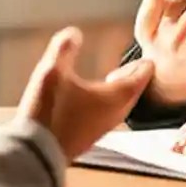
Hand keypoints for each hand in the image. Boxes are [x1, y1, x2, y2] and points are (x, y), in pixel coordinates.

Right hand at [16, 27, 154, 160]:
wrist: (35, 153)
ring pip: (120, 107)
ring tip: (113, 80)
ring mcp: (102, 129)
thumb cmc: (49, 111)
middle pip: (132, 94)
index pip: (139, 79)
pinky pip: (107, 116)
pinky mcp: (88, 138)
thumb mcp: (53, 71)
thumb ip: (64, 49)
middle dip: (134, 79)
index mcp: (114, 97)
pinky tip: (93, 100)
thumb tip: (75, 33)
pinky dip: (108, 104)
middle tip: (135, 67)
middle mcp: (114, 114)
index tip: (150, 59)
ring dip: (120, 93)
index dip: (144, 67)